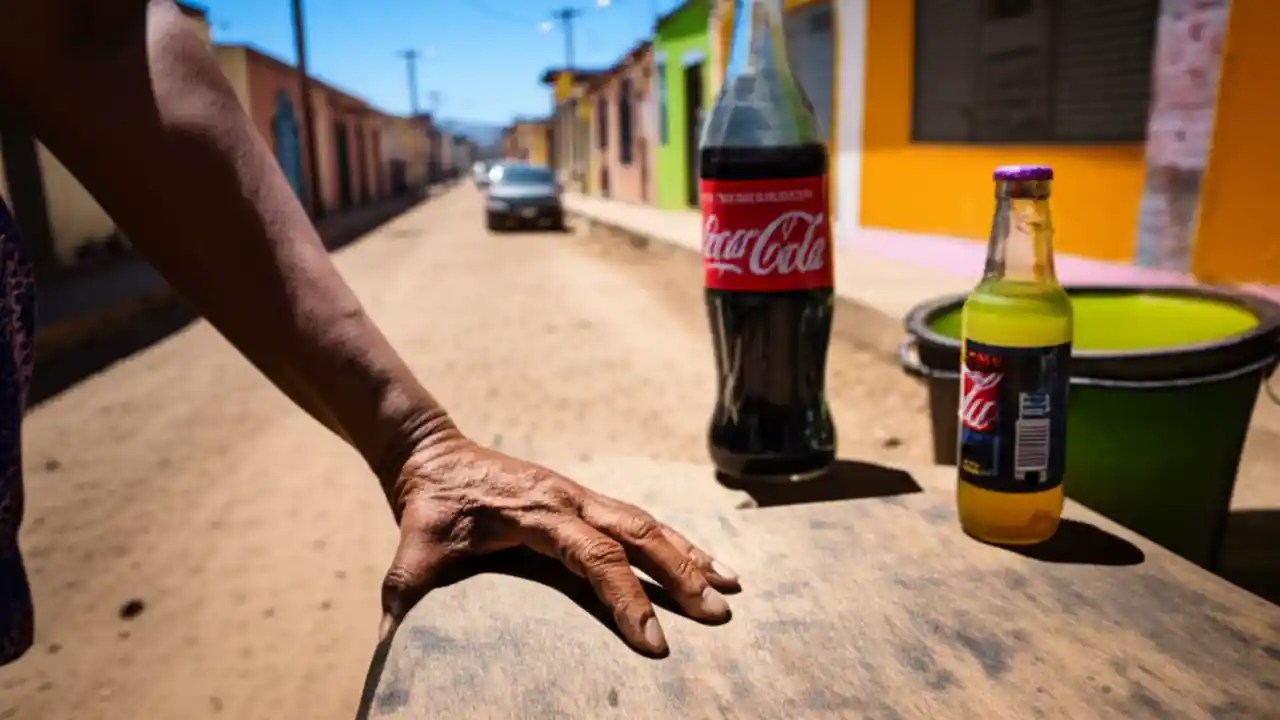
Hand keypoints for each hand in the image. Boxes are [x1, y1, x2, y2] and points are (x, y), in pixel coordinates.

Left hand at [379, 435, 740, 655]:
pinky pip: (640, 518)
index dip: (627, 599)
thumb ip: (407, 597)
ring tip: (733, 587)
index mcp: (537, 513)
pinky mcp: (584, 499)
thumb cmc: (426, 508)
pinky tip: (706, 559)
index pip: (594, 558)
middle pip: (639, 534)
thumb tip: (388, 652)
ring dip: (690, 554)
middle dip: (682, 576)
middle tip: (719, 616)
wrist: (431, 454)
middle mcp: (569, 500)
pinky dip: (677, 539)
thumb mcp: (413, 552)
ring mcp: (581, 495)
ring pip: (648, 522)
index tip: (655, 643)